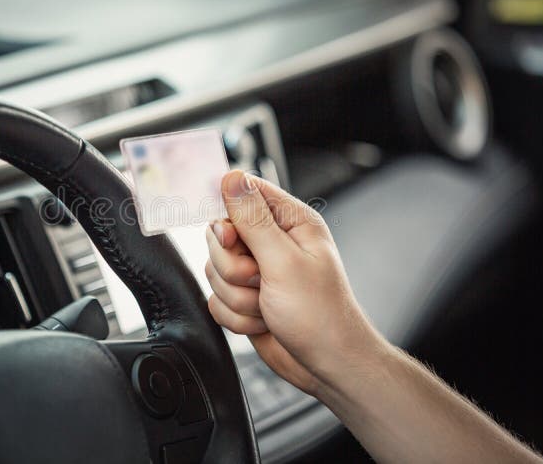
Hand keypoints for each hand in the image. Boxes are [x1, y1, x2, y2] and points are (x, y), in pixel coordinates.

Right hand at [205, 170, 386, 395]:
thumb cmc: (320, 315)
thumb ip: (252, 220)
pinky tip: (262, 320)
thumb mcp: (284, 262)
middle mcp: (272, 242)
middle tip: (260, 280)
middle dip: (234, 267)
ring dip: (237, 296)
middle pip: (220, 236)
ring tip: (267, 305)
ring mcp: (257, 271)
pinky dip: (235, 315)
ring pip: (215, 270)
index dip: (227, 215)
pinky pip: (216, 299)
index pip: (243, 194)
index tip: (230, 239)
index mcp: (290, 222)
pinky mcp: (245, 298)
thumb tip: (232, 177)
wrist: (327, 365)